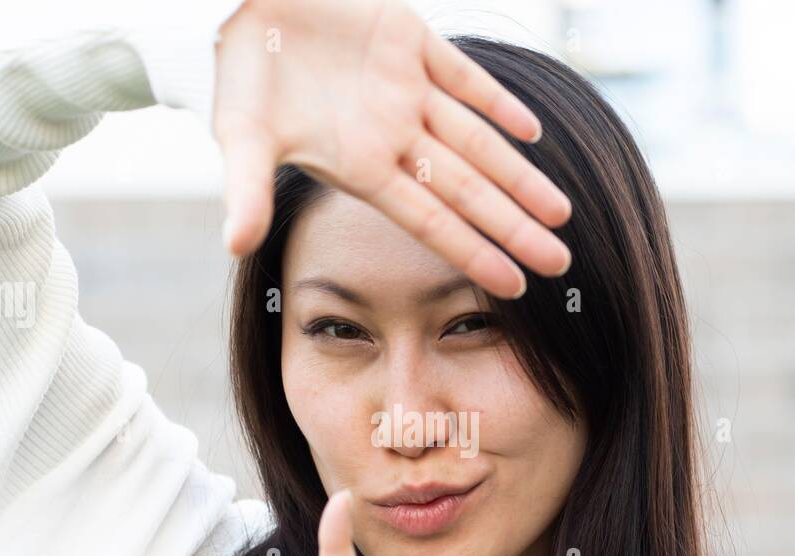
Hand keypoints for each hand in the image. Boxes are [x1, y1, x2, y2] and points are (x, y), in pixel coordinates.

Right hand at [212, 0, 571, 299]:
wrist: (232, 6)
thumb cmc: (235, 77)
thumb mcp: (241, 139)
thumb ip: (247, 192)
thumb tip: (237, 247)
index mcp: (361, 167)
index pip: (432, 222)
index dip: (474, 254)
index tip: (515, 288)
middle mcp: (391, 136)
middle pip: (469, 191)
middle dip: (516, 227)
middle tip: (560, 263)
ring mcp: (404, 90)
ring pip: (479, 141)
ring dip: (521, 176)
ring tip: (562, 213)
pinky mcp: (408, 40)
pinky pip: (464, 77)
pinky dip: (497, 100)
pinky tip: (532, 132)